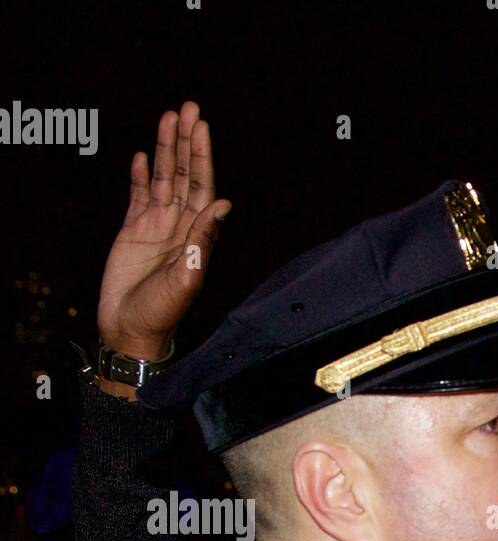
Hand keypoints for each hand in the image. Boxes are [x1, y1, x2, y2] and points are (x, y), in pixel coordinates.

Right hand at [96, 101, 230, 371]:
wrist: (131, 331)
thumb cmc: (161, 313)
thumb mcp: (186, 279)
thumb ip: (203, 242)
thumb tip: (223, 205)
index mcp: (197, 237)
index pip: (203, 188)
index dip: (203, 158)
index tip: (202, 129)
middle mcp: (180, 227)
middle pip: (185, 176)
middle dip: (187, 143)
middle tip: (188, 108)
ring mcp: (156, 227)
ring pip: (163, 179)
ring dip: (166, 150)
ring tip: (167, 117)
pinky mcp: (133, 231)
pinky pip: (139, 196)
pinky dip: (143, 176)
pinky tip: (146, 156)